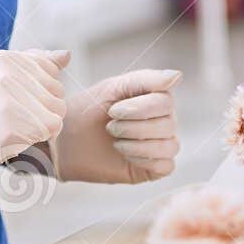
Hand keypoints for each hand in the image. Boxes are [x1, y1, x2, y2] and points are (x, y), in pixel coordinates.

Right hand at [0, 48, 68, 194]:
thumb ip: (33, 63)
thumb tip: (66, 55)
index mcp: (4, 59)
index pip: (51, 73)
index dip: (38, 93)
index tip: (12, 102)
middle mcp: (7, 75)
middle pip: (57, 93)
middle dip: (42, 110)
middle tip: (10, 118)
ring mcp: (9, 101)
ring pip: (58, 112)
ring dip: (41, 126)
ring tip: (12, 128)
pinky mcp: (12, 128)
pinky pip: (51, 129)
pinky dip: (39, 138)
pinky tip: (15, 139)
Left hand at [50, 69, 181, 183]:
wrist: (65, 141)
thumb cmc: (88, 110)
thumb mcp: (114, 88)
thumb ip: (146, 79)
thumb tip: (178, 76)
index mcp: (155, 98)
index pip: (166, 101)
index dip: (140, 108)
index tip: (112, 110)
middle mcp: (163, 120)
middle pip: (169, 124)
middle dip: (134, 127)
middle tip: (110, 127)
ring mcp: (160, 144)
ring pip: (170, 145)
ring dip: (137, 144)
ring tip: (115, 142)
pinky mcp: (153, 168)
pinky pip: (166, 165)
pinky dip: (144, 159)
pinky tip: (125, 155)